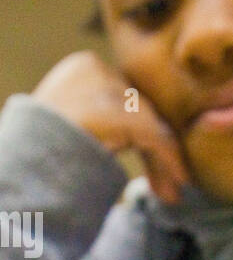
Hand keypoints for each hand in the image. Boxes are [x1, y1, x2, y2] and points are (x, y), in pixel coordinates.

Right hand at [31, 51, 189, 204]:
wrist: (25, 164)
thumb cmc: (44, 149)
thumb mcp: (74, 126)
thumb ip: (105, 123)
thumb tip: (131, 137)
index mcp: (81, 67)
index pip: (124, 98)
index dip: (141, 135)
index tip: (150, 164)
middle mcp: (95, 70)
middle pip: (140, 110)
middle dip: (154, 151)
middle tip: (167, 185)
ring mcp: (107, 89)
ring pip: (150, 123)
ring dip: (163, 161)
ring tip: (171, 192)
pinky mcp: (119, 114)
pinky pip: (154, 136)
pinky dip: (169, 159)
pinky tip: (179, 180)